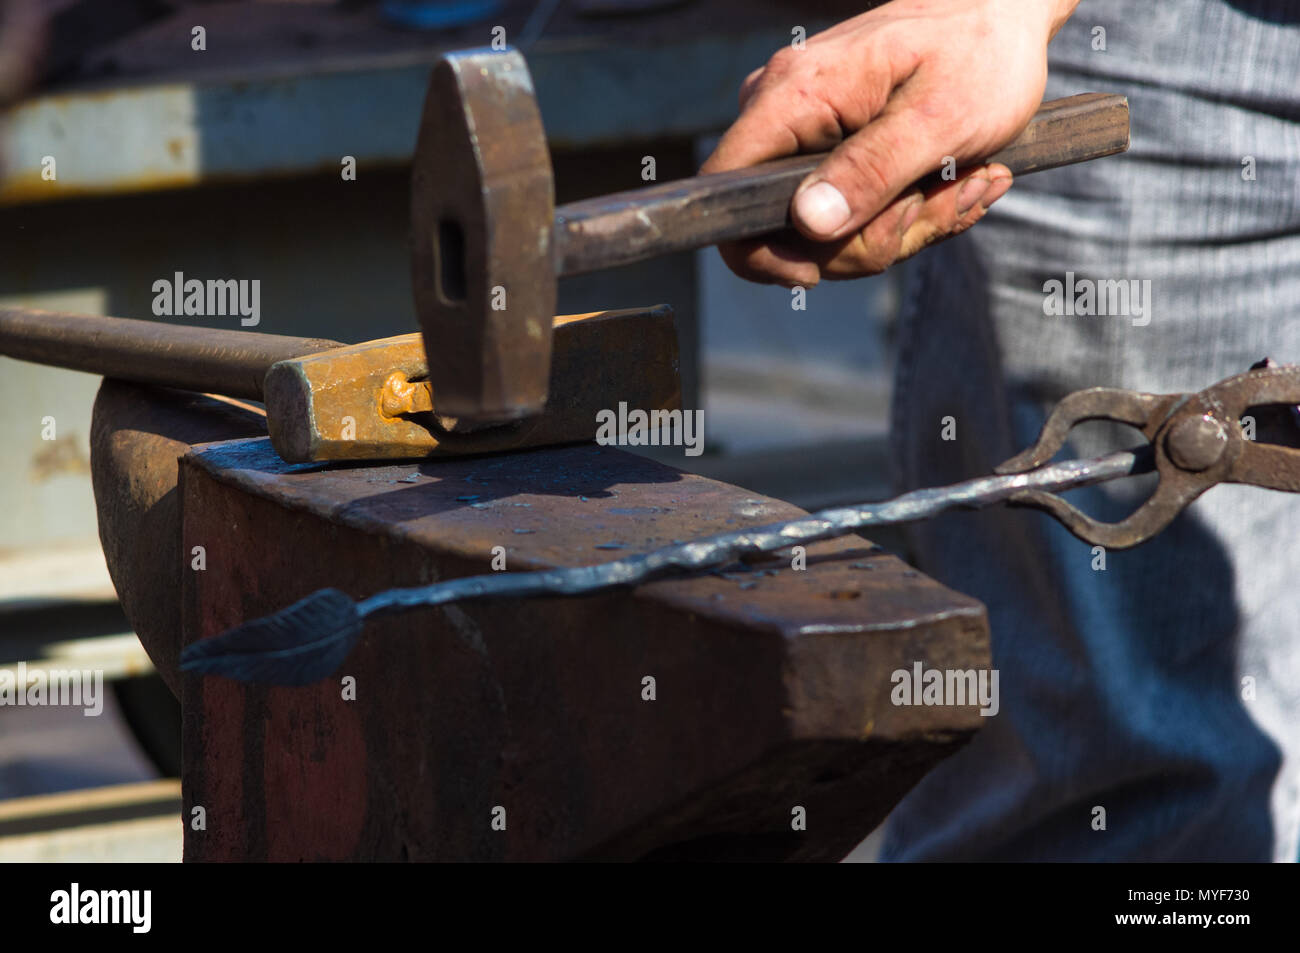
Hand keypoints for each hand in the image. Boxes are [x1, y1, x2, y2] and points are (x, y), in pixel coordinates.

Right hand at [700, 0, 1078, 285]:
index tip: (814, 272)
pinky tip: (949, 182)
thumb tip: (807, 221)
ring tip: (960, 182)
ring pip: (827, 230)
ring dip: (902, 226)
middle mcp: (783, 112)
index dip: (756, 248)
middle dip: (868, 238)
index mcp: (794, 95)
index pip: (724, 188)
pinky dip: (905, 213)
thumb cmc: (981, 53)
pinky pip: (850, 211)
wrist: (1007, 16)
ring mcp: (804, 131)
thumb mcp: (938, 119)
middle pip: (785, 228)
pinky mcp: (830, 146)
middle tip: (940, 200)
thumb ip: (871, 170)